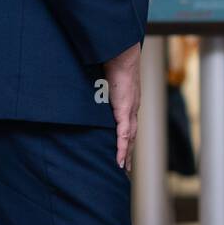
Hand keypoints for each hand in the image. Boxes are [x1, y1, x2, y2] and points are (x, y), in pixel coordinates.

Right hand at [103, 42, 140, 171]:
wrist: (122, 55)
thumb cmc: (113, 62)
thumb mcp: (106, 79)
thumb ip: (101, 87)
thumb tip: (91, 88)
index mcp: (129, 101)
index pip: (129, 124)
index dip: (127, 139)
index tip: (125, 150)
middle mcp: (132, 108)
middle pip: (132, 135)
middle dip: (128, 152)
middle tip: (125, 168)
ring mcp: (130, 110)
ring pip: (129, 138)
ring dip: (126, 154)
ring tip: (122, 169)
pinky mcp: (124, 110)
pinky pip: (123, 134)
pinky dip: (121, 149)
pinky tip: (119, 161)